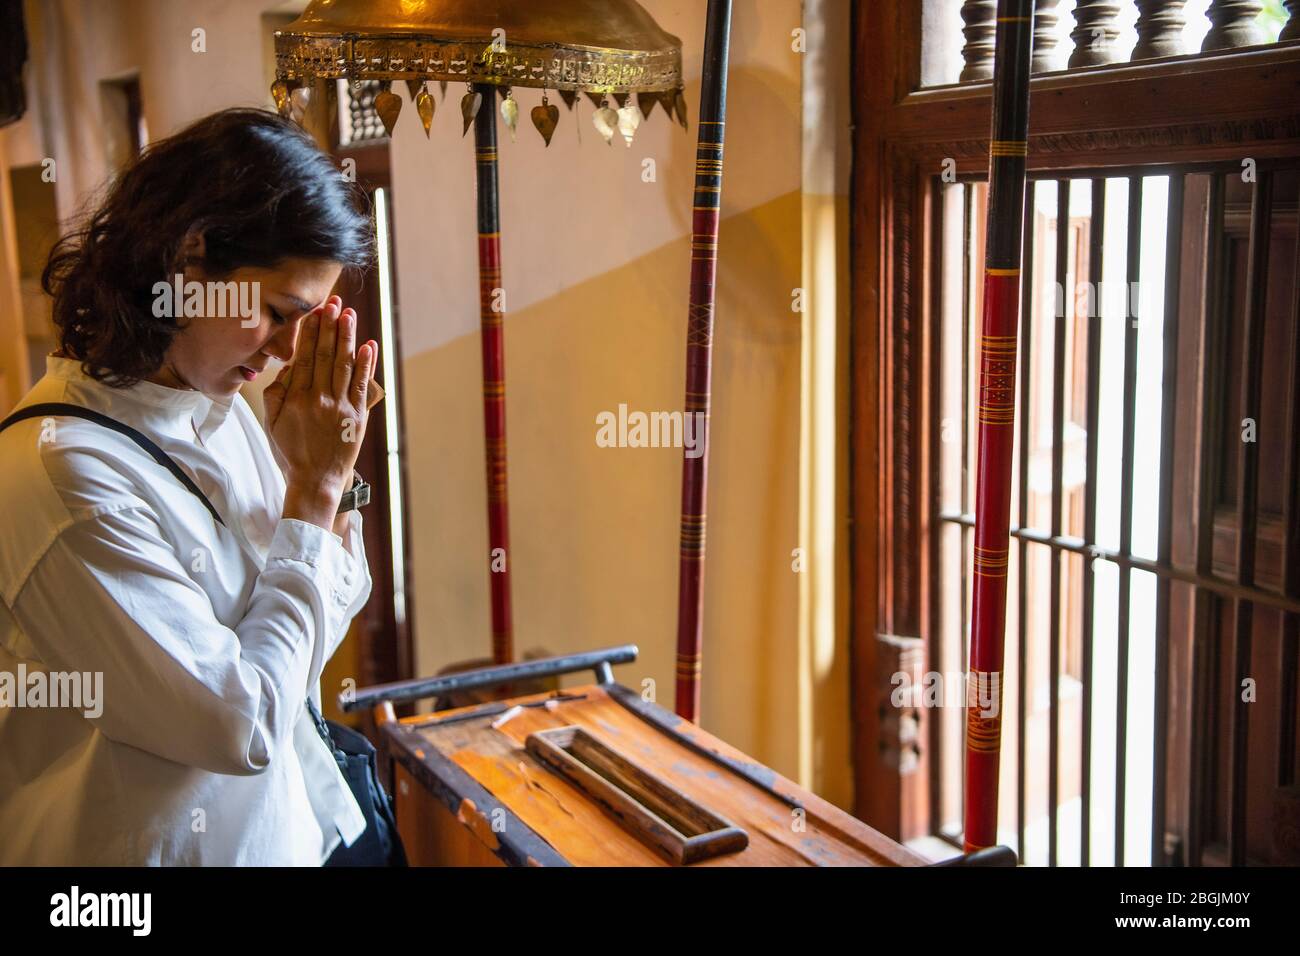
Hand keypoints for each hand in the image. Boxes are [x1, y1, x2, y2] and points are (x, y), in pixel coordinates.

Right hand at [262, 295, 377, 530]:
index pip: (304, 357)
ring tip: (348, 314)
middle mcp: (319, 399)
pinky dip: (367, 364)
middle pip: (325, 355)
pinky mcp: (358, 416)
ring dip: (347, 338)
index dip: (310, 333)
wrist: (316, 480)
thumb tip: (286, 368)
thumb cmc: (291, 452)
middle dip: (330, 326)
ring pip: (345, 365)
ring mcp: (341, 407)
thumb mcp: (272, 424)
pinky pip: (362, 385)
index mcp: (296, 399)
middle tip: (334, 303)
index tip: (314, 312)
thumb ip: (274, 394)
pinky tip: (369, 345)